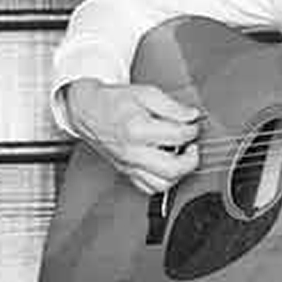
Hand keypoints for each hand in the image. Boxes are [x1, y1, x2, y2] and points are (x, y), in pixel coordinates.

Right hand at [64, 78, 202, 193]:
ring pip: (162, 185)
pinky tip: (167, 166)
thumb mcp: (146, 93)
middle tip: (193, 145)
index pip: (178, 136)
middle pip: (172, 169)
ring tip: (181, 157)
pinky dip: (163, 181)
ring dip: (179, 173)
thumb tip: (192, 115)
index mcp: (137, 129)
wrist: (88, 111)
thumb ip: (172, 106)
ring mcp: (128, 165)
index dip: (193, 128)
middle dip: (191, 158)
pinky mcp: (126, 172)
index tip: (193, 123)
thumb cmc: (114, 102)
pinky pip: (149, 188)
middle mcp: (132, 152)